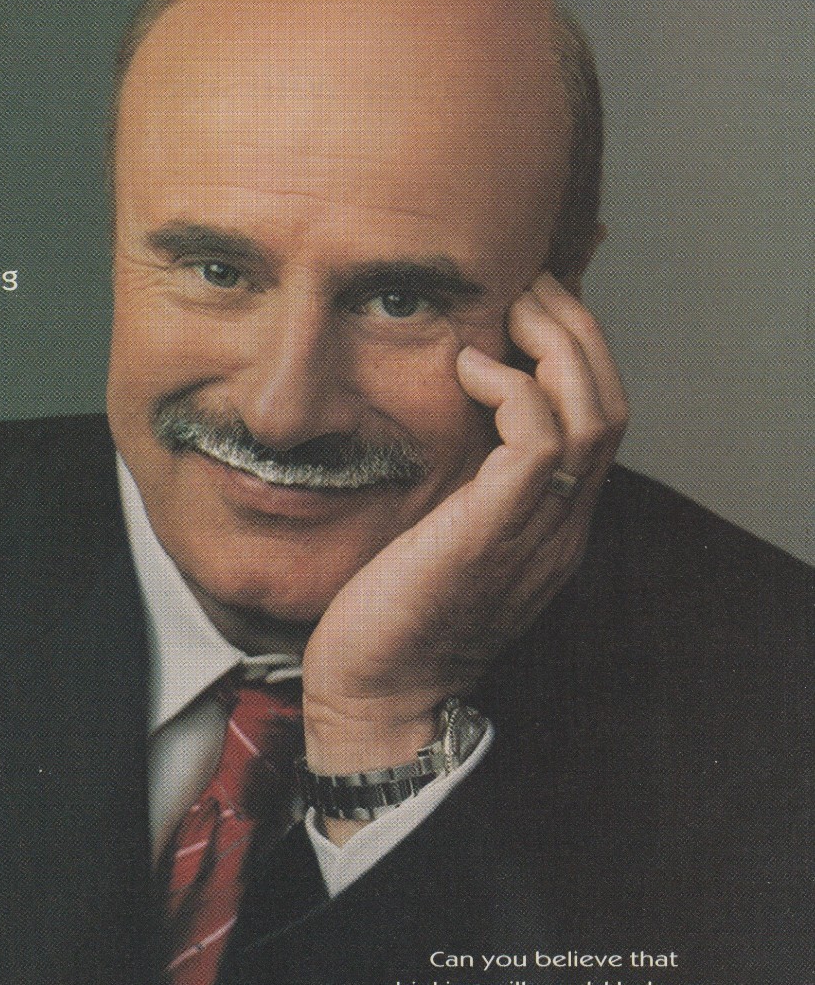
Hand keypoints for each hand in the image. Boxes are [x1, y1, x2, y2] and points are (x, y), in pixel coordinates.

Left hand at [302, 272, 626, 794]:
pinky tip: (467, 369)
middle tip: (527, 285)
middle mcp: (559, 528)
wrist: (373, 700)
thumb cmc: (385, 620)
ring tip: (508, 309)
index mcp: (550, 528)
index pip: (599, 422)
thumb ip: (456, 489)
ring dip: (555, 345)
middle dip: (577, 332)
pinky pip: (539, 438)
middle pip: (612, 405)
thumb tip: (436, 423)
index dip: (575, 355)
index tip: (526, 310)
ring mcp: (536, 533)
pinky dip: (512, 387)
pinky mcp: (494, 533)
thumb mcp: (433, 540)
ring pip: (593, 413)